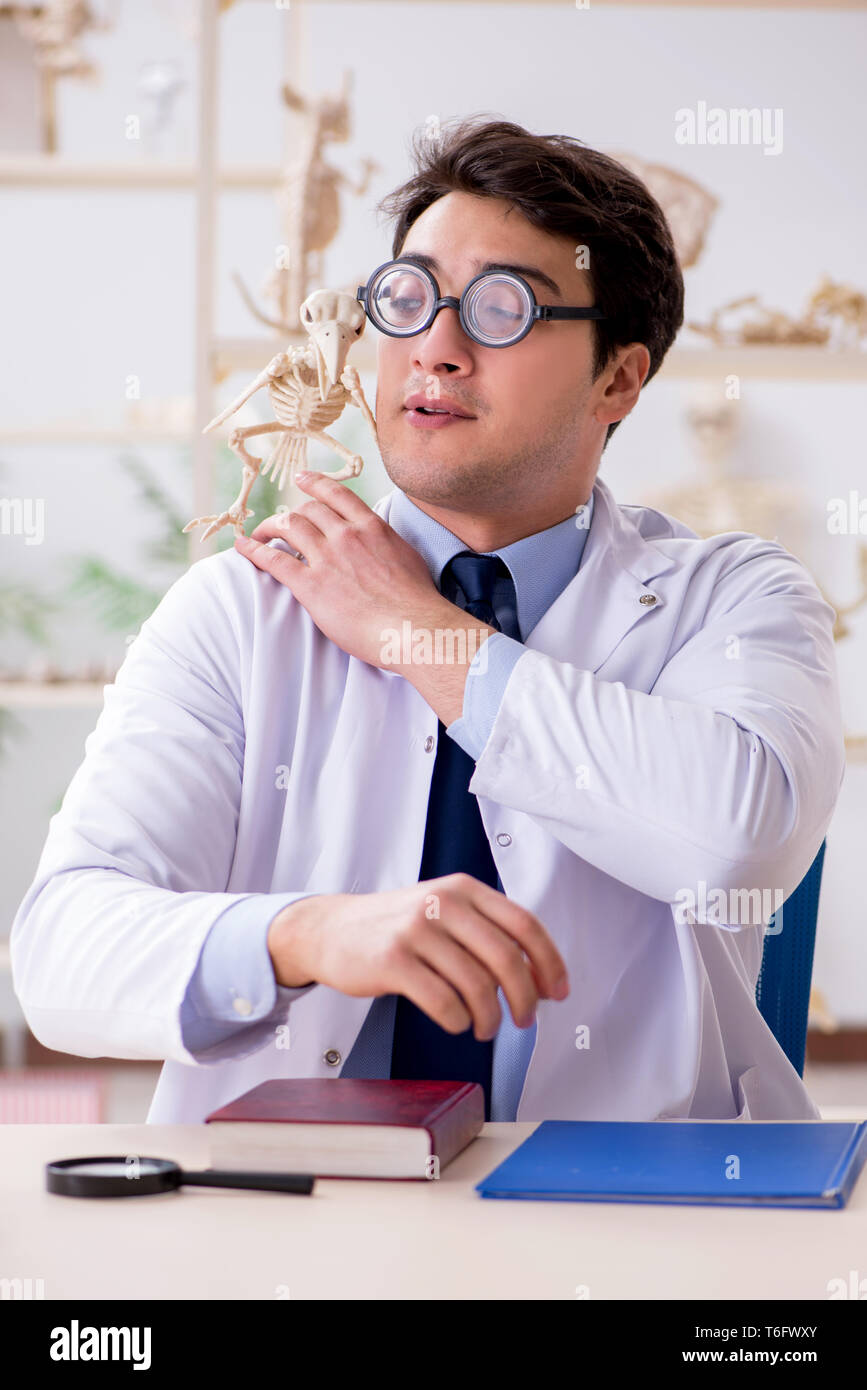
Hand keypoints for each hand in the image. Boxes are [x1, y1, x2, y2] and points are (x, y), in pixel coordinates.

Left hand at [234, 472, 451, 670]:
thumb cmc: (417, 601)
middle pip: (308, 510)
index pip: (337, 494)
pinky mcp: (311, 586)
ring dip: (269, 527)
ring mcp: (327, 559)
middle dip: (291, 513)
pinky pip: (273, 560)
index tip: (302, 479)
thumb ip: (388, 543)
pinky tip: (242, 547)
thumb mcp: (408, 556)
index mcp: (371, 527)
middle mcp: (346, 535)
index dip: (315, 484)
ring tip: (259, 534)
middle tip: (281, 522)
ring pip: (288, 527)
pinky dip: (253, 550)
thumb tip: (383, 541)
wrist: (411, 628)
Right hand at [268, 873, 569, 1038]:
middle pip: (506, 959)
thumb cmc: (396, 926)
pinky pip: (443, 1002)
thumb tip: (538, 974)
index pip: (525, 924)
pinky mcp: (392, 960)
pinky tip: (456, 1021)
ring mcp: (416, 929)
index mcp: (464, 889)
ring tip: (484, 1027)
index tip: (557, 993)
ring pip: (477, 985)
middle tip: (524, 1021)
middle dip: (524, 999)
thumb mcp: (444, 910)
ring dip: (489, 1017)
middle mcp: (443, 902)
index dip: (549, 963)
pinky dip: (458, 1020)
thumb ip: (487, 931)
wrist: (331, 929)